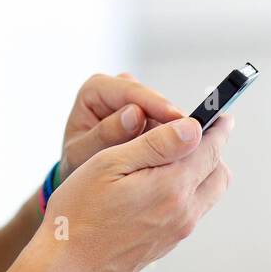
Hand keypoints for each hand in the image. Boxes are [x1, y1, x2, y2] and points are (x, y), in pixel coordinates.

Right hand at [37, 113, 234, 271]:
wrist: (67, 270)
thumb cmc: (79, 214)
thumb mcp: (109, 164)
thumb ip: (156, 144)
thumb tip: (194, 128)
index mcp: (172, 187)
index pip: (211, 149)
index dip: (216, 127)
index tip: (218, 114)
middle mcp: (183, 212)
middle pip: (218, 173)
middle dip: (211, 149)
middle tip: (188, 133)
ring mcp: (177, 232)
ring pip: (207, 193)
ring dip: (200, 171)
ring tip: (170, 158)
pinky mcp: (167, 244)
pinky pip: (191, 211)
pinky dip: (186, 191)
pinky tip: (155, 185)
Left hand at [56, 73, 184, 183]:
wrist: (80, 181)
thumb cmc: (76, 164)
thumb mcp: (82, 154)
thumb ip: (105, 135)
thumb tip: (134, 114)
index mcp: (96, 90)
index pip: (131, 91)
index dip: (156, 105)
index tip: (178, 119)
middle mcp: (119, 90)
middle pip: (154, 100)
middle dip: (172, 120)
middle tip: (194, 138)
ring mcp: (138, 102)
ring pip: (166, 113)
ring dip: (177, 132)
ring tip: (193, 149)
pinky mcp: (152, 118)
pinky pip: (170, 126)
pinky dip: (177, 140)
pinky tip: (188, 154)